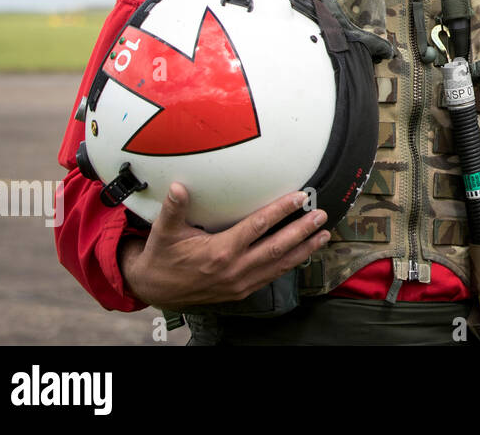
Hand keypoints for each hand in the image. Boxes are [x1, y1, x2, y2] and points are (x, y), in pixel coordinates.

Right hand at [119, 183, 329, 308]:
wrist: (155, 289)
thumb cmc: (162, 256)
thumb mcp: (164, 232)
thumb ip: (174, 209)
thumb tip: (178, 187)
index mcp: (219, 252)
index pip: (258, 226)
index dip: (280, 211)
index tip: (299, 197)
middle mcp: (234, 269)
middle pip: (277, 247)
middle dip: (302, 231)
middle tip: (321, 215)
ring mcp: (240, 283)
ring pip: (279, 265)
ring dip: (304, 250)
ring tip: (323, 235)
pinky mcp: (241, 291)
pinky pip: (271, 277)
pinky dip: (290, 265)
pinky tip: (303, 254)